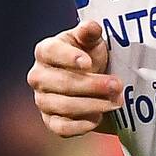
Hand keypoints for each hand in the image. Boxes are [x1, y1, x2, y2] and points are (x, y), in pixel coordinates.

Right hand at [27, 19, 123, 136]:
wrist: (91, 82)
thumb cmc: (89, 55)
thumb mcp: (91, 40)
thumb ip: (89, 32)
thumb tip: (91, 27)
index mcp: (45, 50)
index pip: (51, 52)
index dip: (69, 57)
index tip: (88, 63)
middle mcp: (38, 76)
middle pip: (63, 82)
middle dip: (93, 85)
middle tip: (117, 85)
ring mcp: (42, 100)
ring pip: (64, 106)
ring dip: (93, 105)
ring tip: (116, 102)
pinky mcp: (50, 121)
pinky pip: (62, 128)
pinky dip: (81, 125)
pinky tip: (98, 118)